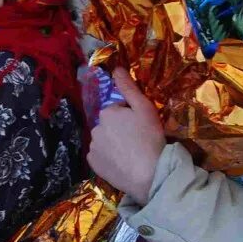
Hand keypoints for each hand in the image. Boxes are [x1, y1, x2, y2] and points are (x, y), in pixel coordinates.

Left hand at [87, 68, 165, 203]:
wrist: (149, 173)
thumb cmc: (150, 137)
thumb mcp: (144, 108)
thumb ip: (128, 87)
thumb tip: (116, 68)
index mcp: (107, 113)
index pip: (118, 111)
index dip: (131, 118)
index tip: (141, 127)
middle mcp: (95, 128)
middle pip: (109, 126)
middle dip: (120, 130)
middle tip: (137, 141)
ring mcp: (93, 147)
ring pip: (104, 141)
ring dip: (113, 144)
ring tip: (131, 154)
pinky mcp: (93, 164)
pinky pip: (100, 157)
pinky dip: (108, 159)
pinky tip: (122, 164)